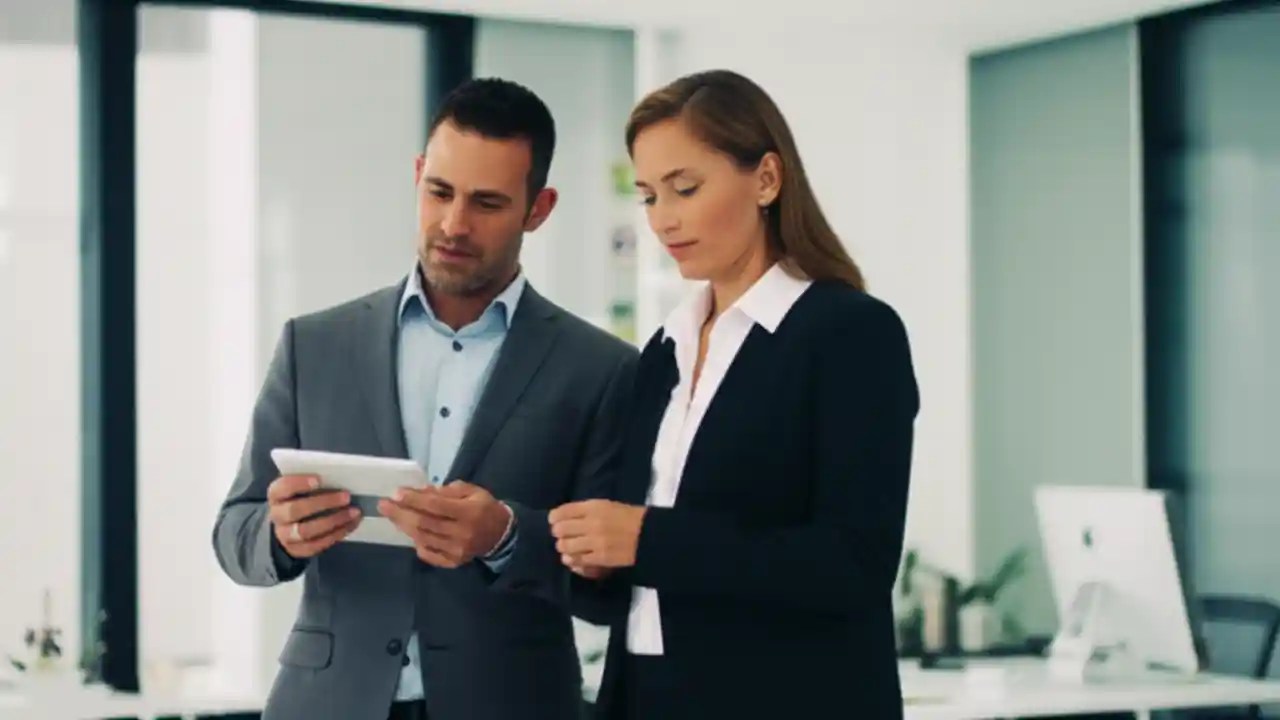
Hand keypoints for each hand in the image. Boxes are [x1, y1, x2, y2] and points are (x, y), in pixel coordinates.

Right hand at [268, 475, 361, 558]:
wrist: (289, 525)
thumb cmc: (301, 498)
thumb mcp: (302, 486)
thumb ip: (314, 481)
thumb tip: (339, 475)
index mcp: (276, 494)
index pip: (282, 487)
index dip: (298, 483)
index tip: (318, 480)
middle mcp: (277, 515)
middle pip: (294, 510)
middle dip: (323, 503)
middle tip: (346, 497)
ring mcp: (285, 535)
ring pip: (305, 531)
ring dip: (333, 521)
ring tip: (353, 512)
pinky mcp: (297, 550)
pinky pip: (316, 545)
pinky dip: (336, 534)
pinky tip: (350, 524)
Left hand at [379, 481, 510, 568]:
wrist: (501, 534)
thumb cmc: (484, 507)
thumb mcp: (472, 491)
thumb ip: (447, 490)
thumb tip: (421, 492)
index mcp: (469, 512)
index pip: (435, 505)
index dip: (414, 499)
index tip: (396, 493)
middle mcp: (462, 533)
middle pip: (424, 523)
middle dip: (401, 513)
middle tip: (383, 505)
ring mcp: (457, 550)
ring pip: (423, 538)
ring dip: (404, 526)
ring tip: (392, 516)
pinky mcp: (454, 562)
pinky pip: (429, 554)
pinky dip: (417, 543)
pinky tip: (410, 533)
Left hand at [548, 500, 646, 569]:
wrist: (648, 535)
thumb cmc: (629, 517)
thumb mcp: (607, 506)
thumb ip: (587, 510)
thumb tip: (565, 517)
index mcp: (594, 507)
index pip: (563, 511)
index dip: (554, 517)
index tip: (553, 521)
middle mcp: (592, 523)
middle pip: (560, 530)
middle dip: (558, 533)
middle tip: (562, 536)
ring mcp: (595, 542)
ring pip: (565, 547)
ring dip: (564, 548)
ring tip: (568, 549)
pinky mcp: (600, 558)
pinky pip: (578, 561)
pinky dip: (573, 561)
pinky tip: (574, 560)